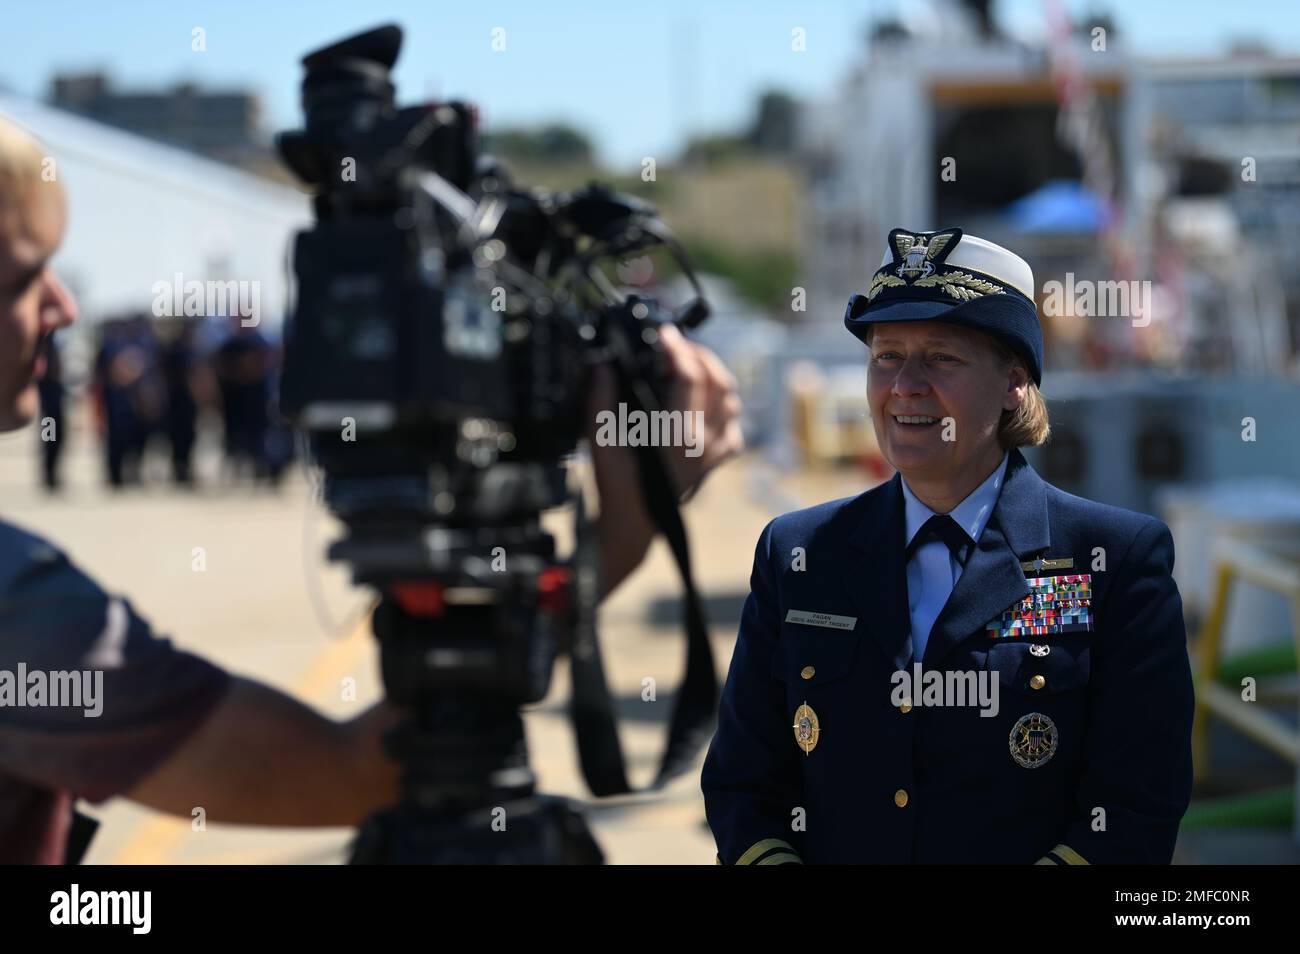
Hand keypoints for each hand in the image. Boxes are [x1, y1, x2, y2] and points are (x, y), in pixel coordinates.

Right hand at [587, 324, 743, 596]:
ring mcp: (715, 452)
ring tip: (690, 364)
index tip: (664, 334)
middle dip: (699, 354)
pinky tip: (704, 401)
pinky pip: (733, 425)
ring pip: (732, 400)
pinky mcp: (717, 460)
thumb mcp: (600, 441)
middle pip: (719, 381)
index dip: (678, 347)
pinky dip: (724, 406)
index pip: (690, 376)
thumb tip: (603, 364)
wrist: (634, 524)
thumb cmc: (616, 486)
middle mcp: (704, 442)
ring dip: (714, 375)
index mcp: (677, 435)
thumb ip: (600, 399)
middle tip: (677, 344)